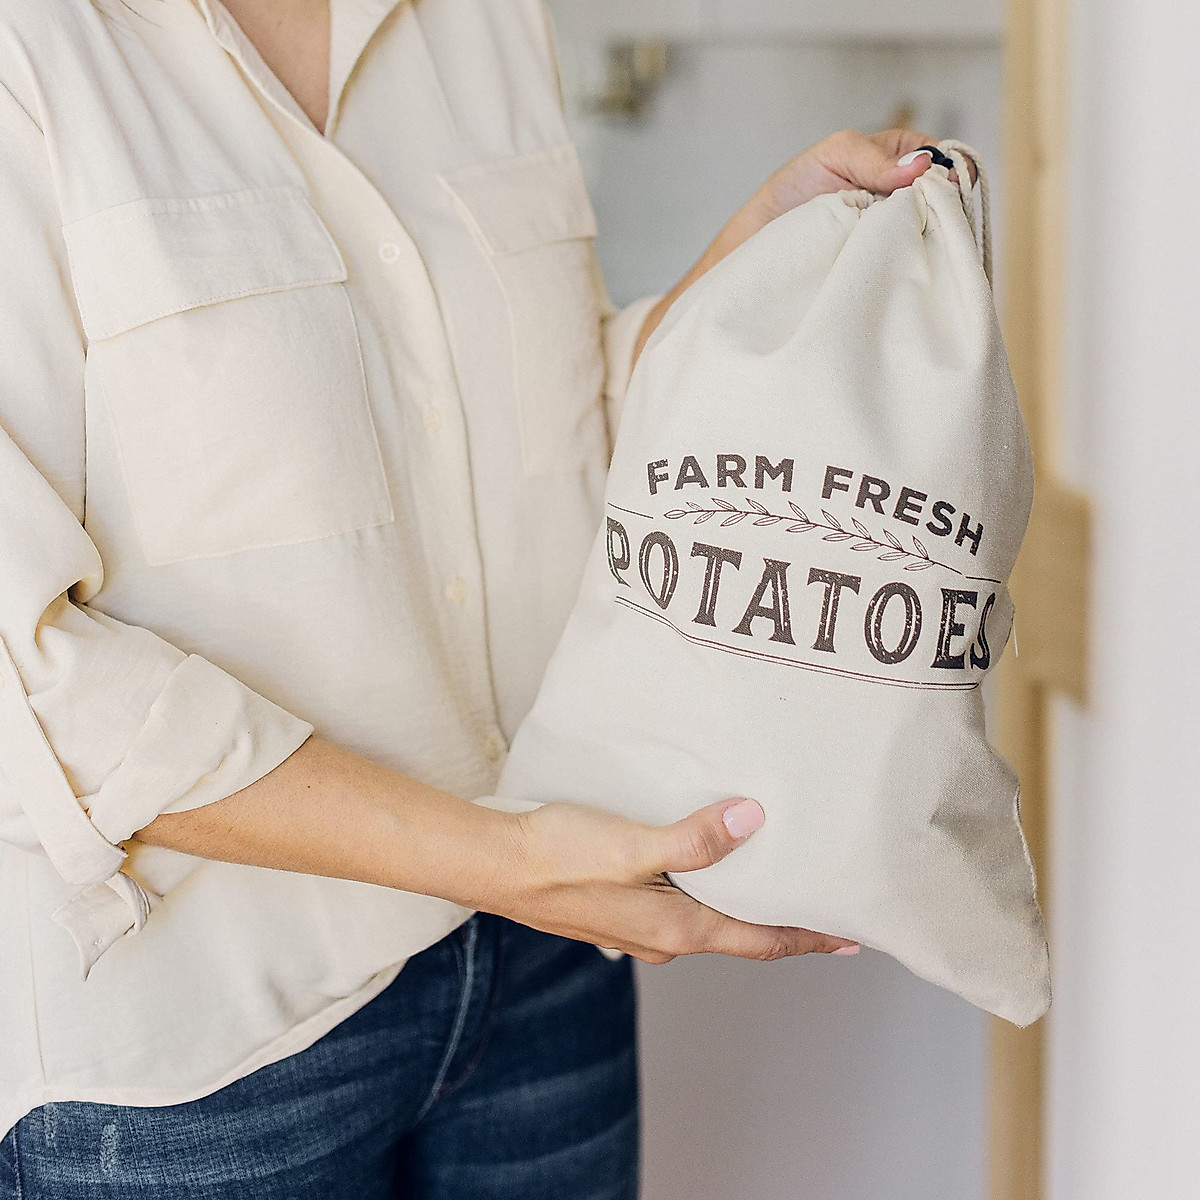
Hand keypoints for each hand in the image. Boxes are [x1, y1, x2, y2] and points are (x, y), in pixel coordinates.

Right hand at [496, 796, 858, 963]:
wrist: (497, 865)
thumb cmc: (559, 856)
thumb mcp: (632, 846)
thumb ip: (693, 840)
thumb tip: (753, 822)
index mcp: (677, 928)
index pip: (761, 941)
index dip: (809, 939)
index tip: (852, 937)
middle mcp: (663, 938)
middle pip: (741, 936)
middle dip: (785, 926)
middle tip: (824, 908)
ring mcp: (638, 928)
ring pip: (709, 922)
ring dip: (745, 909)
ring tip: (772, 883)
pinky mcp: (618, 910)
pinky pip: (680, 909)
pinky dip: (708, 896)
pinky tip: (705, 872)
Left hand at [632, 127, 973, 364]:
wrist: (747, 259)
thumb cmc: (785, 203)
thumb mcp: (830, 158)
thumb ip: (873, 157)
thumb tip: (922, 166)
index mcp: (896, 166)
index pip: (944, 162)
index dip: (951, 174)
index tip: (946, 191)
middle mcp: (902, 204)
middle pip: (948, 204)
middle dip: (946, 213)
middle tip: (930, 226)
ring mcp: (893, 242)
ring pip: (935, 240)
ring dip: (930, 244)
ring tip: (912, 251)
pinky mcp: (880, 276)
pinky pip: (909, 272)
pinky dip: (911, 271)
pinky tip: (905, 274)